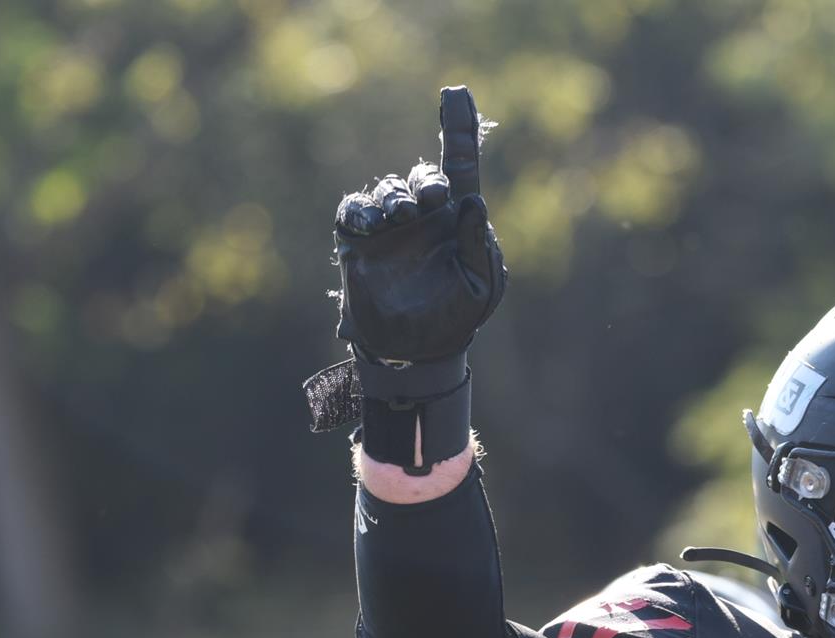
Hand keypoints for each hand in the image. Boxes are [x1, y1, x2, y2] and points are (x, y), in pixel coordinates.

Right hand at [333, 86, 505, 365]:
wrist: (414, 347)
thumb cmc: (455, 316)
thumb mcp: (479, 284)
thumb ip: (476, 244)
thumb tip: (473, 202)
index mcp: (457, 220)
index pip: (460, 166)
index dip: (459, 128)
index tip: (456, 93)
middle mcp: (424, 215)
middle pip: (422, 176)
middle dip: (424, 181)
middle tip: (429, 201)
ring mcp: (390, 225)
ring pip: (389, 190)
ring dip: (394, 198)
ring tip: (399, 219)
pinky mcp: (358, 238)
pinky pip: (355, 209)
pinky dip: (361, 211)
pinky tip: (370, 227)